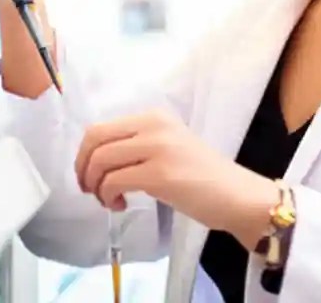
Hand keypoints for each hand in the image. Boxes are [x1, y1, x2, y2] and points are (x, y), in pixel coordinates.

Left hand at [76, 109, 278, 246]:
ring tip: (109, 200)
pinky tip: (121, 205)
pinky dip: (108, 197)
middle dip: (83, 168)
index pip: (101, 128)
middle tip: (89, 189)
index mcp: (154, 116)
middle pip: (95, 139)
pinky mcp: (160, 174)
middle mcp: (154, 125)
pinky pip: (113, 182)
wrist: (237, 196)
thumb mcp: (169, 147)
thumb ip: (138, 144)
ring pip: (100, 161)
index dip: (85, 154)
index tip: (89, 176)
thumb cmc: (203, 177)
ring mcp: (157, 148)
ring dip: (95, 186)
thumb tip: (98, 159)